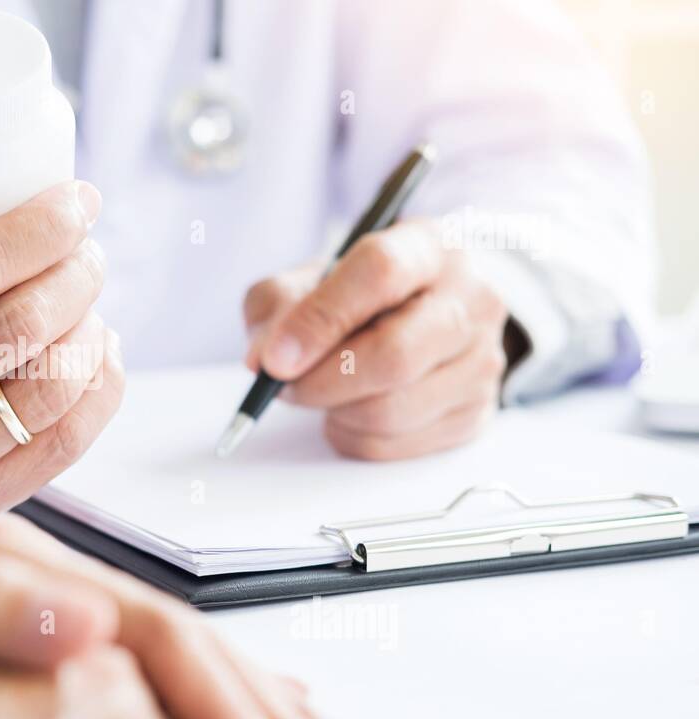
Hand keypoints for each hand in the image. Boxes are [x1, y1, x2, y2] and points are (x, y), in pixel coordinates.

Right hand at [0, 95, 122, 524]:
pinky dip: (98, 391)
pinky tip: (97, 352)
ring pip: (49, 392)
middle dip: (77, 275)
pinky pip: (61, 447)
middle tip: (88, 247)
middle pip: (17, 332)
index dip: (36, 231)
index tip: (77, 202)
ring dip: (92, 329)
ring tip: (88, 295)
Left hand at [243, 219, 509, 459]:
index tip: (275, 358)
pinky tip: (346, 411)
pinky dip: (352, 436)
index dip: (320, 319)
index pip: (379, 273)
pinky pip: (394, 445)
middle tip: (282, 385)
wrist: (429, 315)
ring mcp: (482, 360)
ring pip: (391, 410)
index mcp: (428, 246)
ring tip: (318, 392)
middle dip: (320, 381)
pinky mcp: (476, 412)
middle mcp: (471, 299)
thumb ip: (278, 304)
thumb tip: (264, 359)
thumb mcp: (313, 277)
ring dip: (333, 412)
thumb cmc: (361, 295)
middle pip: (393, 355)